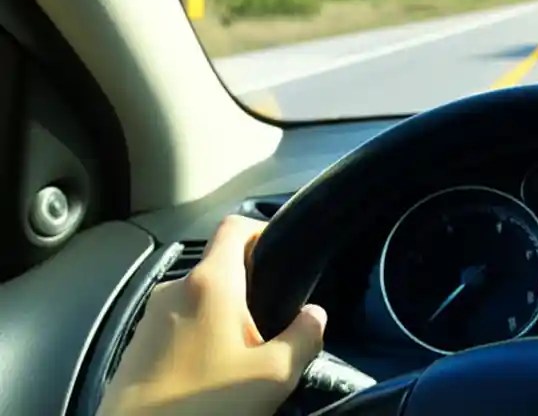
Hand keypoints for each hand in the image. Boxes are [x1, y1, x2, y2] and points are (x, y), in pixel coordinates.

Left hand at [98, 215, 326, 415]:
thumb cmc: (207, 405)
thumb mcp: (272, 376)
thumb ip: (304, 338)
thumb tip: (315, 314)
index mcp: (210, 283)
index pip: (236, 226)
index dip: (263, 231)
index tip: (283, 259)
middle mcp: (174, 289)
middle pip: (220, 267)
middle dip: (250, 289)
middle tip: (274, 323)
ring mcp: (149, 317)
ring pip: (199, 301)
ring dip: (224, 318)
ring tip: (243, 356)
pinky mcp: (135, 346)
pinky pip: (178, 326)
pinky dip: (200, 338)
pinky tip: (211, 374)